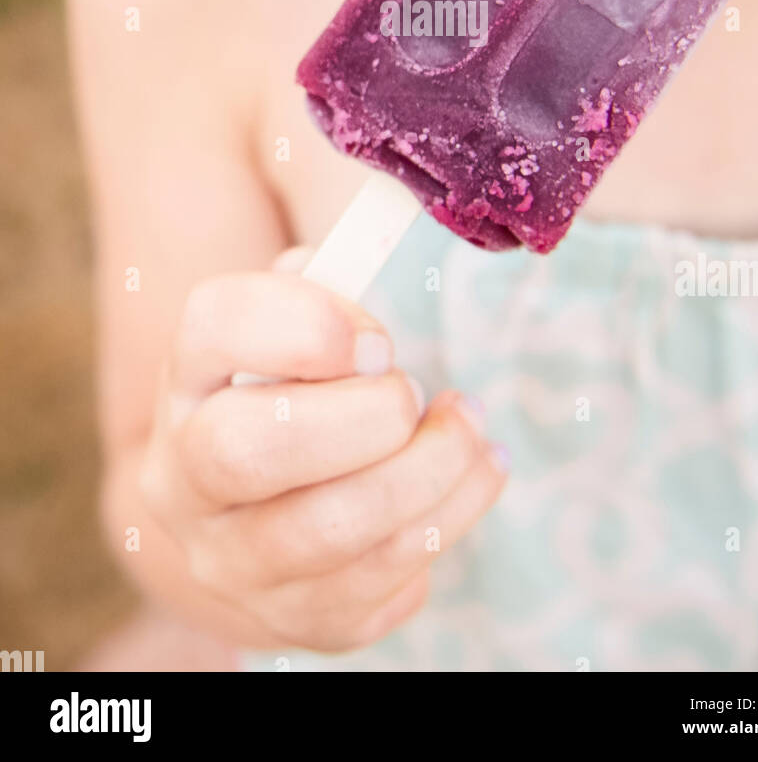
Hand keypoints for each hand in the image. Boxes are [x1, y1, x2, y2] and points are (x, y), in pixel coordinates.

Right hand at [139, 251, 507, 652]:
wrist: (252, 510)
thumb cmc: (296, 385)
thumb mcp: (299, 316)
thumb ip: (330, 277)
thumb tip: (379, 239)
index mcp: (185, 377)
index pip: (214, 326)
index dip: (307, 323)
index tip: (379, 338)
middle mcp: (184, 477)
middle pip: (252, 450)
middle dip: (368, 417)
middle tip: (417, 393)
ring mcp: (231, 560)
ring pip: (332, 532)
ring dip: (433, 472)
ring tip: (472, 431)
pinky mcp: (294, 618)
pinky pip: (380, 586)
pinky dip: (449, 522)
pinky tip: (471, 477)